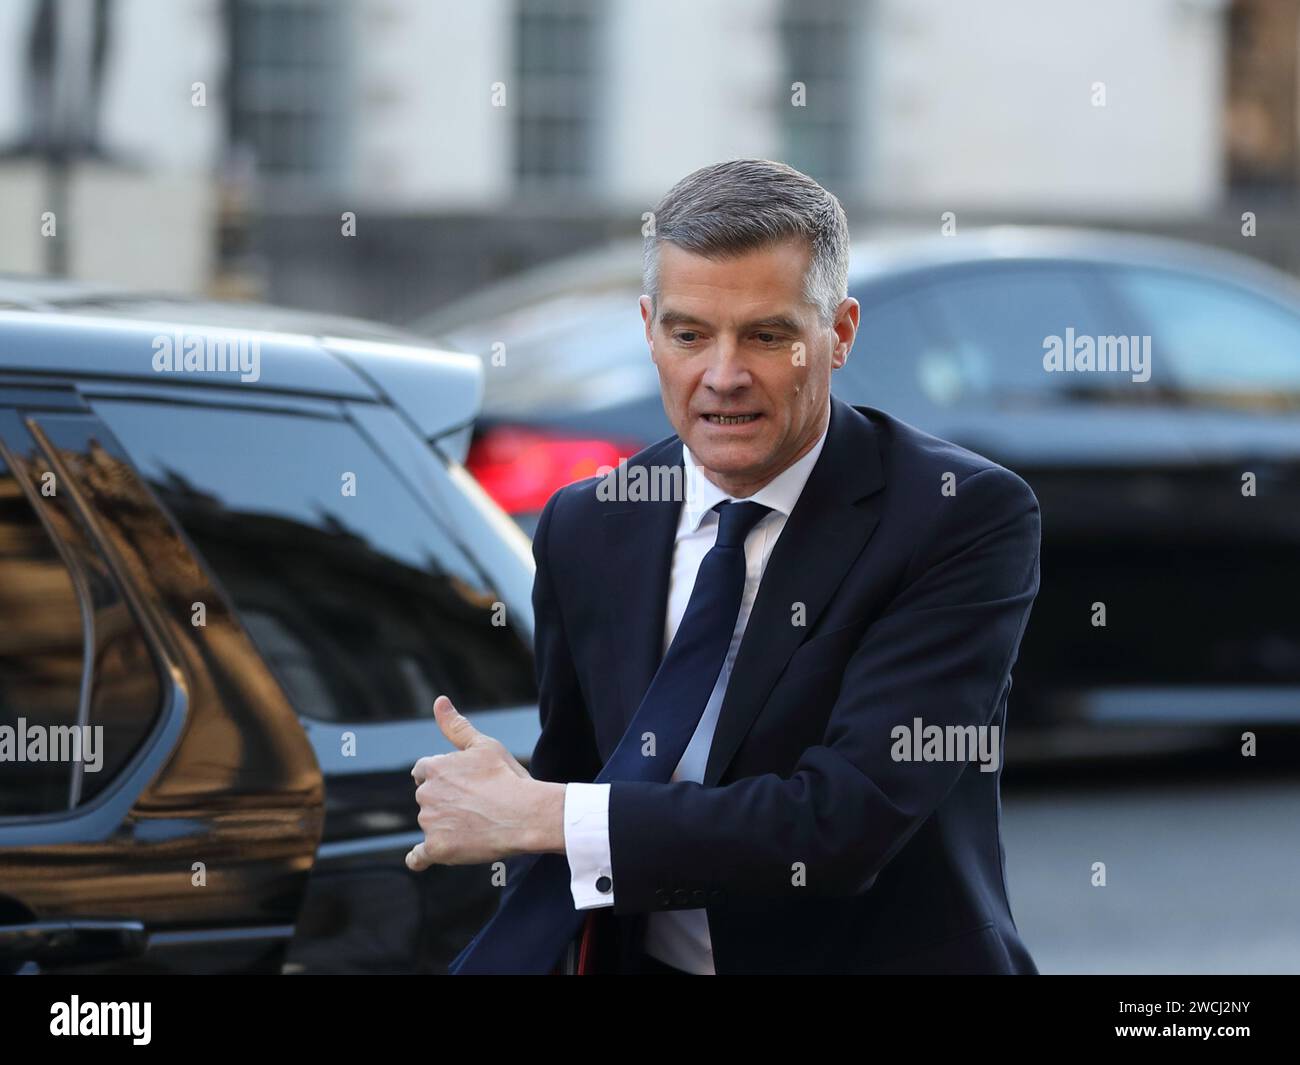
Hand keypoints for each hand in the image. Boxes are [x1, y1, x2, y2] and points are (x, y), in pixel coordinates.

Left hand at [405, 695, 564, 870]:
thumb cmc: (508, 777)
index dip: (441, 777)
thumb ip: (456, 726)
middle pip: (427, 798)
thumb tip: (439, 701)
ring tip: (475, 825)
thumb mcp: (484, 745)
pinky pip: (418, 857)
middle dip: (444, 801)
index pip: (423, 771)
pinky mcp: (437, 849)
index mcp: (434, 768)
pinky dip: (420, 857)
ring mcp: (430, 823)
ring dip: (443, 825)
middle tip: (474, 804)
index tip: (458, 783)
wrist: (526, 814)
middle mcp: (426, 794)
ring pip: (429, 824)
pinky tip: (423, 858)